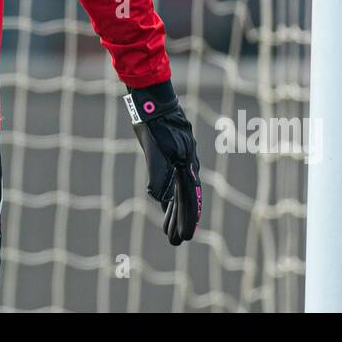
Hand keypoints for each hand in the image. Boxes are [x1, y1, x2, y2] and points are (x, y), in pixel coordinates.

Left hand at [125, 80, 201, 244]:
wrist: (154, 100)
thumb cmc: (154, 122)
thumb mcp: (153, 146)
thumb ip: (156, 171)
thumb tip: (157, 196)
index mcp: (185, 164)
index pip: (188, 198)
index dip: (187, 219)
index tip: (184, 237)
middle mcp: (187, 165)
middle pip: (186, 199)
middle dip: (181, 221)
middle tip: (176, 241)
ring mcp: (182, 161)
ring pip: (181, 193)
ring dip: (175, 212)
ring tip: (170, 231)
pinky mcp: (173, 157)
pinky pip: (175, 183)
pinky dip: (171, 198)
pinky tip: (165, 207)